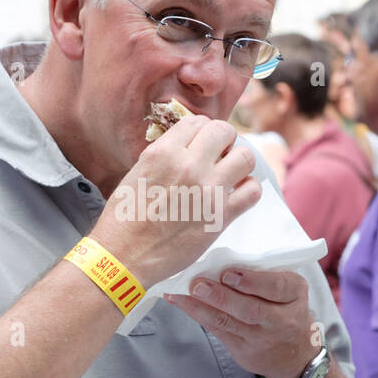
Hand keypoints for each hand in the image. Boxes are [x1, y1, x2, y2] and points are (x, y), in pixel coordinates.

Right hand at [92, 116, 260, 287]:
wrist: (125, 255)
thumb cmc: (125, 218)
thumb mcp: (137, 173)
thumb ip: (164, 156)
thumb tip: (187, 147)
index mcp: (163, 152)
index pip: (197, 122)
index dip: (202, 131)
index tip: (202, 143)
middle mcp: (188, 165)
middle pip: (224, 131)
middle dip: (224, 140)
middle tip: (220, 154)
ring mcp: (207, 190)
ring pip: (245, 157)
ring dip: (240, 162)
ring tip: (231, 173)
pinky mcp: (220, 215)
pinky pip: (252, 191)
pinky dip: (249, 189)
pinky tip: (238, 194)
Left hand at [163, 266, 314, 377]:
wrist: (293, 354)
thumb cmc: (284, 308)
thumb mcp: (286, 289)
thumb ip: (261, 275)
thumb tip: (219, 261)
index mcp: (295, 294)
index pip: (276, 286)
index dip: (251, 281)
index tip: (228, 273)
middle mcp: (282, 319)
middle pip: (251, 308)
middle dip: (221, 296)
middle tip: (198, 284)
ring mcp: (262, 338)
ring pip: (228, 321)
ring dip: (201, 306)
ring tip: (181, 293)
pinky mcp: (243, 349)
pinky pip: (217, 330)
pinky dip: (197, 315)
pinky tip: (181, 302)